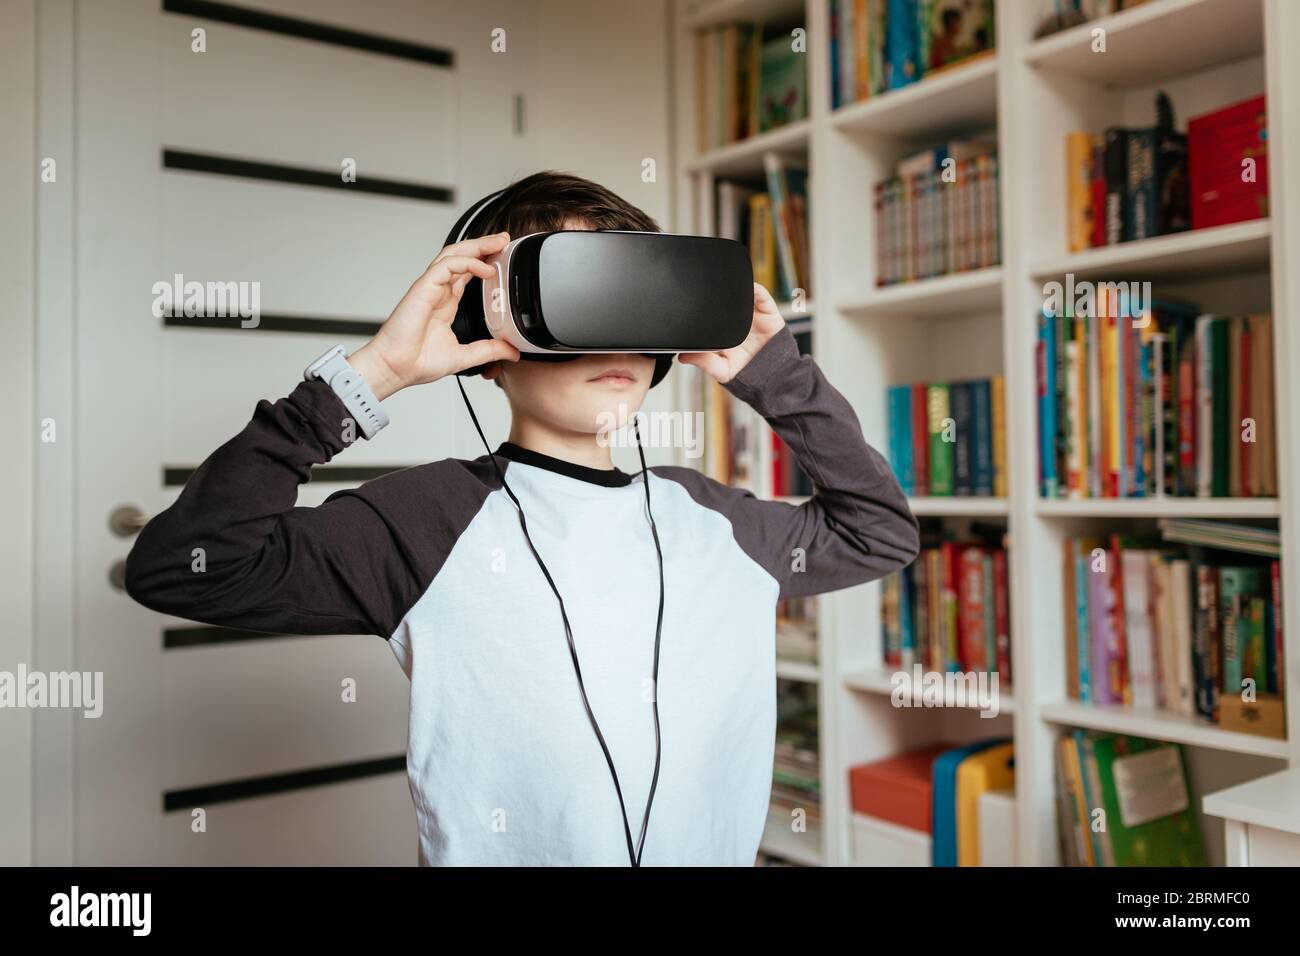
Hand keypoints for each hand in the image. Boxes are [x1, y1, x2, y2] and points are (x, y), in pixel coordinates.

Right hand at [348, 233, 520, 399]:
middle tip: (504, 240)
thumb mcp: (465, 356)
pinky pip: (446, 266)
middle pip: (462, 258)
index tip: (503, 257)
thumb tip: (511, 351)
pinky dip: (467, 263)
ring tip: (497, 242)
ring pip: (454, 255)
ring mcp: (430, 288)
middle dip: (484, 246)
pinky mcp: (423, 288)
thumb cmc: (417, 362)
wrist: (396, 369)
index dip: (485, 262)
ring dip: (477, 246)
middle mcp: (439, 292)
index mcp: (446, 303)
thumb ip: (490, 350)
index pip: (467, 273)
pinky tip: (484, 268)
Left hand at [677, 283, 785, 383]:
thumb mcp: (722, 371)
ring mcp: (752, 315)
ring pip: (742, 294)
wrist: (775, 376)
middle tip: (710, 288)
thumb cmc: (748, 373)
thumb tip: (682, 357)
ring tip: (729, 285)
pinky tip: (749, 289)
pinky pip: (762, 296)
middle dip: (719, 293)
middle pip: (726, 300)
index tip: (694, 301)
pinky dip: (756, 290)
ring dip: (737, 288)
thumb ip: (705, 363)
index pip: (710, 314)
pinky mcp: (768, 312)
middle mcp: (736, 320)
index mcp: (723, 331)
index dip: (703, 306)